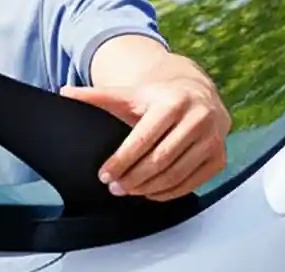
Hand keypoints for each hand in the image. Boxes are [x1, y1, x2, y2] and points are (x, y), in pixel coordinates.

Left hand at [61, 77, 230, 201]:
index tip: (104, 174)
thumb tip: (64, 92)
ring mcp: (212, 139)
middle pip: (159, 160)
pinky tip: (151, 192)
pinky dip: (170, 192)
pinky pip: (193, 182)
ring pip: (177, 174)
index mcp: (171, 102)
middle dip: (133, 178)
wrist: (197, 92)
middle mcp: (196, 119)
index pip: (142, 139)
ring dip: (149, 188)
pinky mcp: (219, 156)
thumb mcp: (128, 93)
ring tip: (129, 191)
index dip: (121, 160)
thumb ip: (97, 95)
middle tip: (114, 187)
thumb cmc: (157, 97)